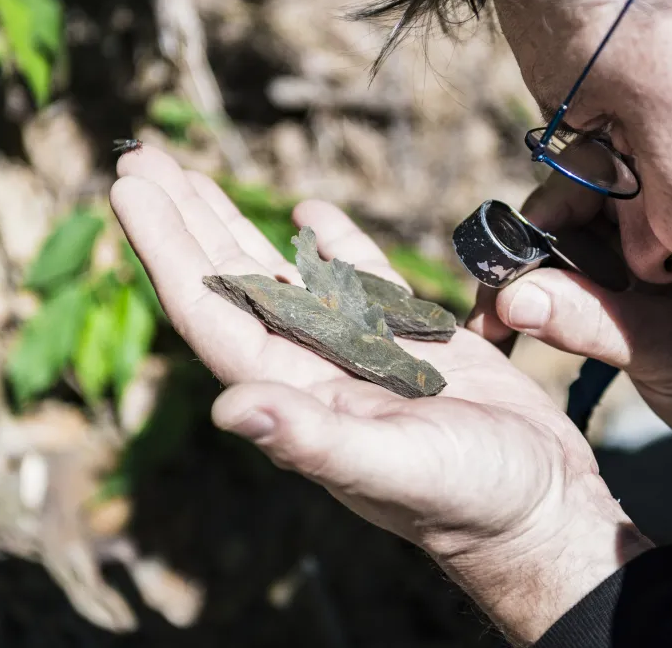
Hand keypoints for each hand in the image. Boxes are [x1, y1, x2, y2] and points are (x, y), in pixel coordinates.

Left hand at [110, 146, 650, 644]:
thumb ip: (315, 438)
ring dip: (237, 227)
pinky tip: (310, 214)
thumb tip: (228, 410)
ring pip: (283, 277)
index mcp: (295, 395)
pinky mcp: (413, 343)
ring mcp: (361, 354)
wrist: (542, 512)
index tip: (129, 188)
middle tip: (142, 160)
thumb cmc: (472, 503)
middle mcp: (314, 369)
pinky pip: (360, 281)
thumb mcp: (397, 467)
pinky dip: (332, 245)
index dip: (165, 248)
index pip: (210, 311)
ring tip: (194, 178)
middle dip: (185, 222)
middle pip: (231, 282)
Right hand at [466, 175, 671, 524]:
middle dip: (518, 251)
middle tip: (487, 308)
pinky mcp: (606, 281)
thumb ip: (595, 322)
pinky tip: (498, 332)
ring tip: (485, 327)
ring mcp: (625, 247)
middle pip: (559, 205)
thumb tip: (514, 296)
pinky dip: (524, 301)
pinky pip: (552, 276)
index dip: (548, 208)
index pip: (597, 173)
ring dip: (512, 279)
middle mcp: (648, 215)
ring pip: (548, 242)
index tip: (514, 260)